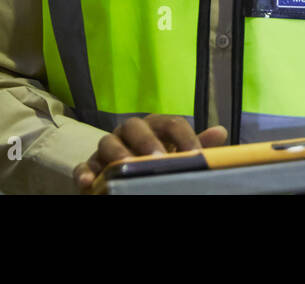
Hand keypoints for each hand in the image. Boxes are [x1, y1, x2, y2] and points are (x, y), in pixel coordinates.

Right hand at [74, 115, 227, 191]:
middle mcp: (129, 132)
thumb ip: (195, 144)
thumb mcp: (175, 152)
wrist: (121, 174)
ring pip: (107, 142)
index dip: (184, 136)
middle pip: (135, 126)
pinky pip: (84, 166)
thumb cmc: (154, 158)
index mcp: (154, 126)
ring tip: (129, 168)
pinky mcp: (90, 165)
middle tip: (160, 159)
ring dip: (118, 154)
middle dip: (148, 141)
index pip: (171, 123)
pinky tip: (91, 182)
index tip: (195, 154)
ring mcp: (107, 147)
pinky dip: (85, 172)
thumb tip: (220, 132)